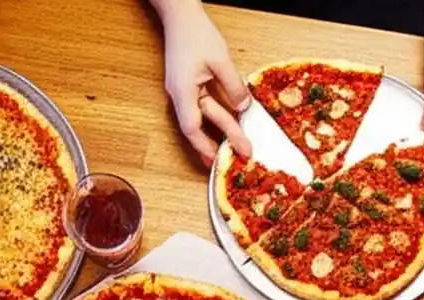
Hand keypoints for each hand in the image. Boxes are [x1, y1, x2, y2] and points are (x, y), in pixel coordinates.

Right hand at [159, 1, 250, 164]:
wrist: (180, 15)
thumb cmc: (196, 33)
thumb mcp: (221, 60)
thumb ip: (233, 86)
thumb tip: (244, 107)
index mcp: (182, 91)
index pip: (191, 127)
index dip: (204, 146)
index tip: (218, 160)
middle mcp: (179, 94)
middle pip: (200, 124)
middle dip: (221, 140)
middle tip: (243, 152)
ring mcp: (183, 90)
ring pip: (204, 115)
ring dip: (220, 129)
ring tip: (238, 144)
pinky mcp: (189, 84)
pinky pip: (204, 104)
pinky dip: (217, 114)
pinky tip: (232, 120)